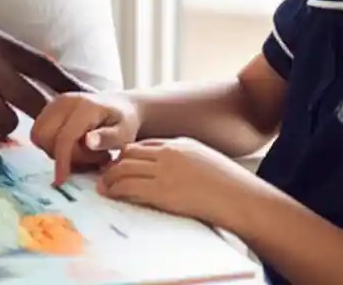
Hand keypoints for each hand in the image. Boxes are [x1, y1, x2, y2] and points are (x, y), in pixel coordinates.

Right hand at [30, 92, 140, 185]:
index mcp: (85, 106)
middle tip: (87, 159)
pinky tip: (72, 147)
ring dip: (55, 150)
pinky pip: (39, 132)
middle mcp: (66, 101)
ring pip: (38, 134)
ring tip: (81, 153)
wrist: (121, 106)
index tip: (61, 180)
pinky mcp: (49, 108)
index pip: (64, 137)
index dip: (62, 161)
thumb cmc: (125, 123)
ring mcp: (55, 103)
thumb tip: (88, 141)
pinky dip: (51, 144)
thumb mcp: (124, 133)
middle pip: (46, 136)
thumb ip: (107, 138)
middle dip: (61, 155)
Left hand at [97, 137, 258, 227]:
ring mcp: (164, 172)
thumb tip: (164, 164)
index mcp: (179, 144)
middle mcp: (168, 154)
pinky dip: (116, 190)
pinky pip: (130, 188)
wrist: (239, 198)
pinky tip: (111, 194)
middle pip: (129, 154)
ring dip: (109, 178)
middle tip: (104, 175)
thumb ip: (182, 157)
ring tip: (103, 186)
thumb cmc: (228, 183)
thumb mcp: (203, 159)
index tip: (119, 164)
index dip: (127, 155)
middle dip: (113, 164)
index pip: (143, 144)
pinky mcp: (162, 192)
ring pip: (124, 169)